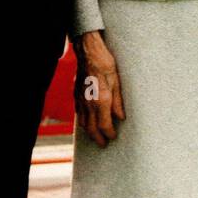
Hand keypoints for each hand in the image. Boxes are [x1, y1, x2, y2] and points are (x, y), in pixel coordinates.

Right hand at [74, 31, 124, 146]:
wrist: (88, 52)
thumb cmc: (105, 64)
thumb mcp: (117, 82)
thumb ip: (118, 102)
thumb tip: (121, 117)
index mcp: (101, 101)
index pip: (104, 125)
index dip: (109, 134)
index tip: (114, 137)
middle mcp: (89, 103)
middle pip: (91, 128)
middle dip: (98, 138)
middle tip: (103, 144)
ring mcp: (80, 99)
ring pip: (83, 122)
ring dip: (89, 132)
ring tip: (95, 136)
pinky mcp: (76, 94)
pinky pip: (78, 113)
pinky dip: (83, 121)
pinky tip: (87, 121)